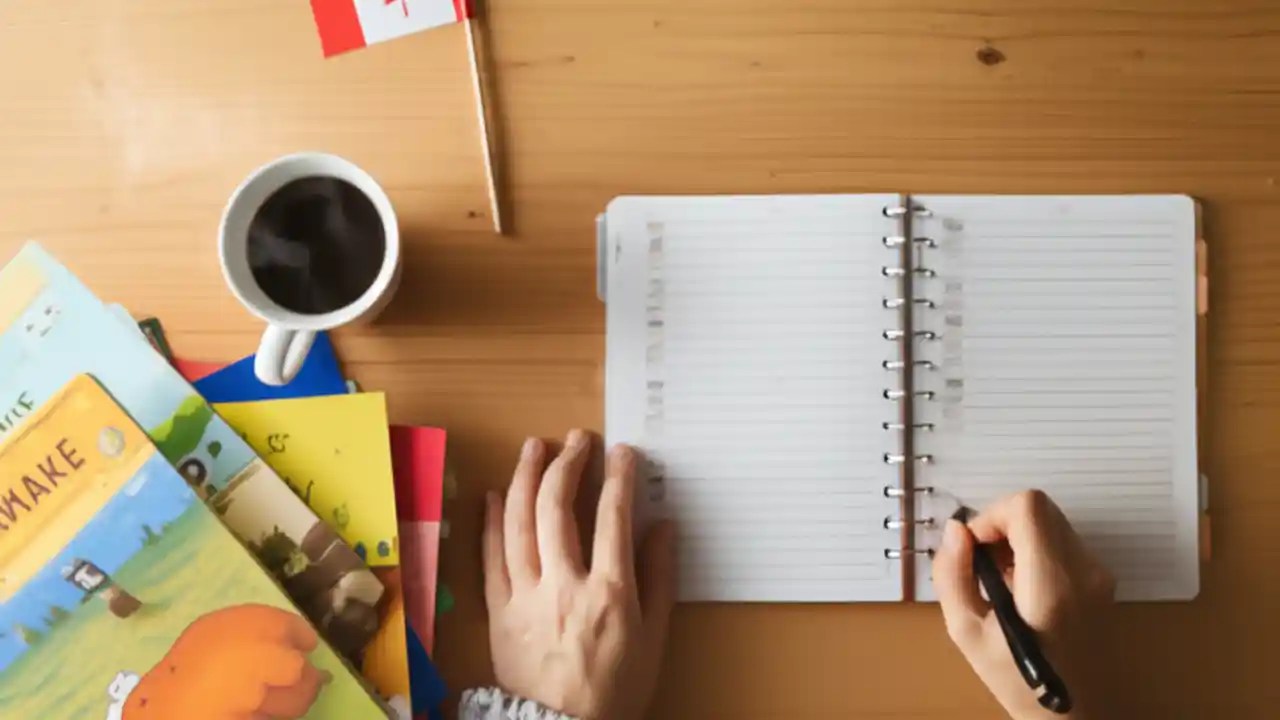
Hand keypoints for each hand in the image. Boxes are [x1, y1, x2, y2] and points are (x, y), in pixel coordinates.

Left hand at [482, 430, 676, 719]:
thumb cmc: (615, 690)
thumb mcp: (653, 640)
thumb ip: (659, 579)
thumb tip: (663, 526)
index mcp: (610, 592)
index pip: (613, 518)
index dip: (619, 477)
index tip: (623, 451)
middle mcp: (565, 585)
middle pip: (558, 509)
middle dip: (567, 465)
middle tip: (576, 439)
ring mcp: (526, 597)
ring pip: (518, 523)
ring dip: (525, 478)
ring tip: (533, 447)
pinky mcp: (498, 612)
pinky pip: (489, 558)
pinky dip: (490, 522)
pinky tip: (493, 495)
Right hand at [933, 490, 1115, 719]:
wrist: (1078, 718)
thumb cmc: (1020, 683)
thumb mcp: (967, 634)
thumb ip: (953, 576)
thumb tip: (956, 532)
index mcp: (1052, 584)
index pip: (1027, 507)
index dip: (991, 515)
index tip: (974, 548)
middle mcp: (1083, 570)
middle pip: (1039, 508)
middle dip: (1001, 525)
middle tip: (983, 566)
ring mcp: (1098, 574)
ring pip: (1051, 521)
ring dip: (1017, 538)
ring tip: (1001, 583)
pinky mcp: (1101, 580)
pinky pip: (1062, 542)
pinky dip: (1035, 551)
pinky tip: (1022, 590)